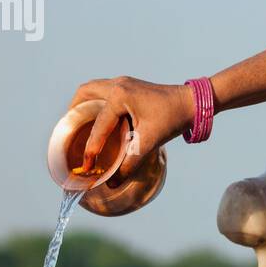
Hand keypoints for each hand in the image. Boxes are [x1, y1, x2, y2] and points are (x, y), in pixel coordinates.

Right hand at [66, 76, 195, 176]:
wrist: (194, 103)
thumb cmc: (173, 119)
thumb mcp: (150, 142)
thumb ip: (130, 163)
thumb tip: (112, 183)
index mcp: (120, 96)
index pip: (98, 126)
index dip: (91, 149)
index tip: (86, 166)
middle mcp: (118, 85)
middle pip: (85, 92)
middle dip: (75, 111)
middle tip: (71, 129)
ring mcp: (125, 83)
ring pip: (94, 88)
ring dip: (84, 103)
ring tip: (80, 122)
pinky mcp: (131, 86)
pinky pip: (105, 91)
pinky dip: (97, 102)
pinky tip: (100, 117)